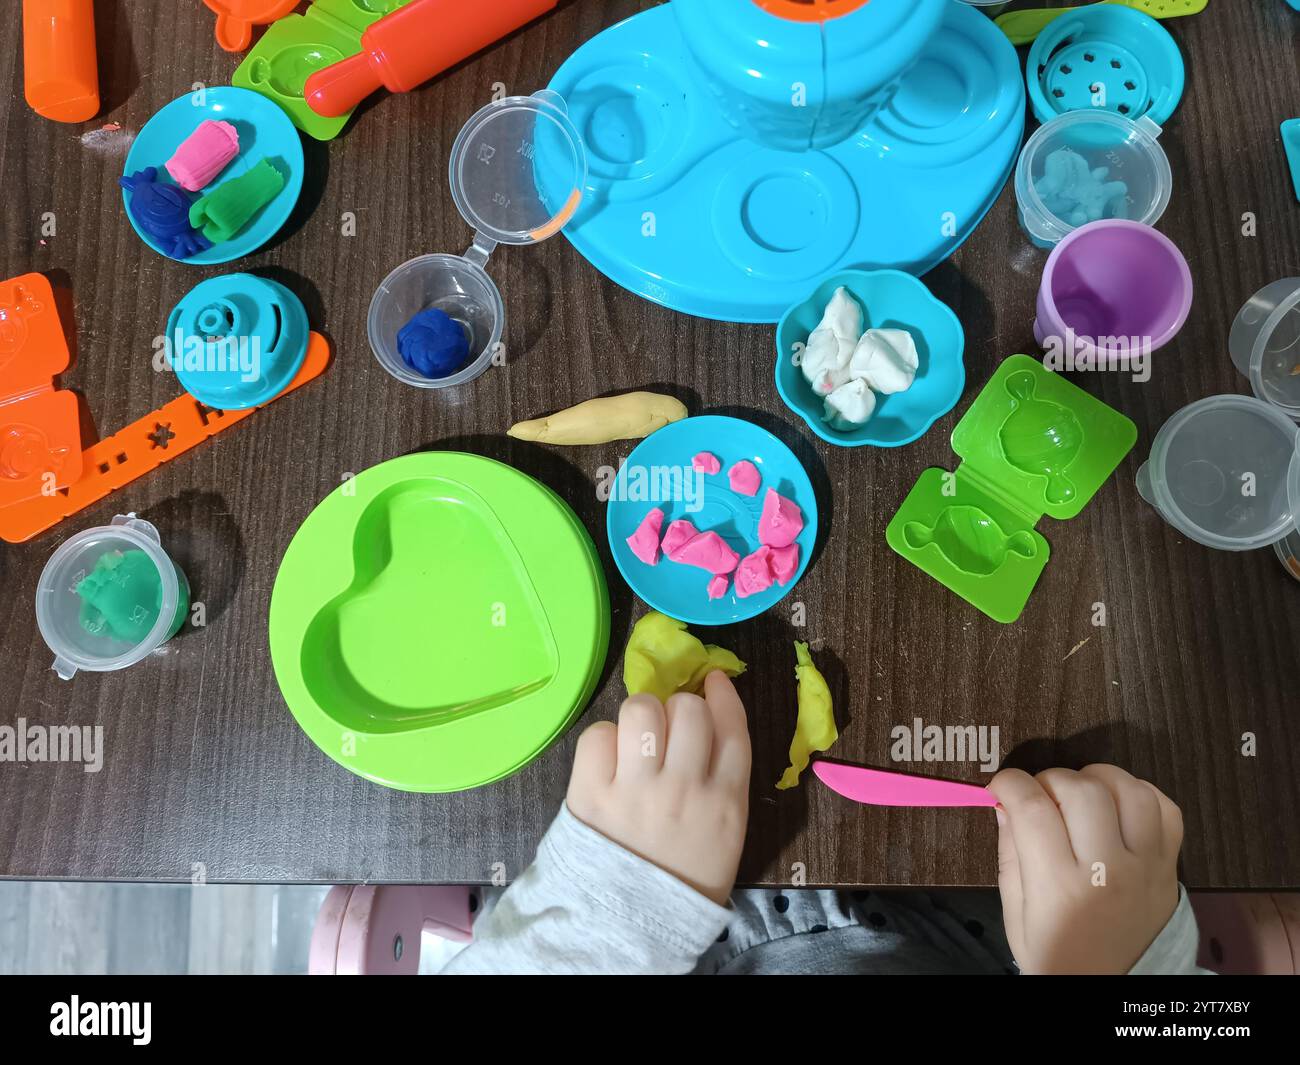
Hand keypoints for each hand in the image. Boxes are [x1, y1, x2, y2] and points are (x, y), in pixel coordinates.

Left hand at [566, 671, 750, 905]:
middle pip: (688, 710)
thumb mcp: (726, 833)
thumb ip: (724, 779)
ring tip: (636, 740)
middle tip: (667, 729)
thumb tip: (710, 714)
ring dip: (640, 716)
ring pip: (641, 710)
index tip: (713, 680)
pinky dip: (603, 740)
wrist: (633, 925)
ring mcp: (636, 791)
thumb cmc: (684, 875)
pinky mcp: (591, 795)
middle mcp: (684, 789)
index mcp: (726, 802)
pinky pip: (597, 735)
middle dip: (678, 708)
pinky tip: (608, 761)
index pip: (732, 728)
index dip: (722, 695)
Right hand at [987, 764, 1182, 974]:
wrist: (1113, 989)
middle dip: (1049, 779)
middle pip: (1081, 789)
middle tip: (1040, 797)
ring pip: (1129, 789)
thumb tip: (1004, 805)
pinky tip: (1116, 806)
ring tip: (1080, 795)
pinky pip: (1166, 809)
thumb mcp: (1015, 915)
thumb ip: (1009, 855)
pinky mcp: (1170, 866)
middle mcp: (1107, 871)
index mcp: (1059, 888)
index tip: (1000, 788)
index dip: (1009, 784)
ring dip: (1097, 779)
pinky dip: (1139, 794)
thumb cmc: (1055, 954)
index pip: (1032, 808)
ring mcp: (1146, 867)